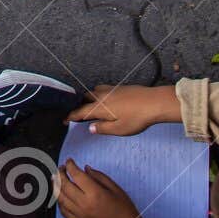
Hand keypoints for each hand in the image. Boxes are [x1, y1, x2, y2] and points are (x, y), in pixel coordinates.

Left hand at [59, 161, 160, 217]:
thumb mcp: (116, 189)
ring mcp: (80, 215)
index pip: (76, 175)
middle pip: (65, 185)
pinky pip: (63, 212)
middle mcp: (84, 204)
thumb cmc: (125, 212)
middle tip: (61, 169)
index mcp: (94, 193)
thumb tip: (86, 169)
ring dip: (56, 187)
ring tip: (56, 180)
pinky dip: (60, 203)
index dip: (70, 165)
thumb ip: (99, 176)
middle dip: (60, 174)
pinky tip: (61, 197)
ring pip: (61, 198)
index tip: (69, 161)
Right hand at [66, 84, 181, 136]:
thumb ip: (103, 128)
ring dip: (89, 98)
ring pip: (94, 91)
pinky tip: (106, 100)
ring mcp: (111, 90)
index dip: (71, 116)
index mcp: (100, 108)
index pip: (81, 112)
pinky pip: (104, 89)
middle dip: (79, 105)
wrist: (154, 102)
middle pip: (85, 98)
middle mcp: (102, 96)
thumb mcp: (119, 129)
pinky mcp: (120, 87)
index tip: (64, 120)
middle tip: (78, 114)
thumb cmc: (136, 118)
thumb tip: (91, 127)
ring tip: (91, 106)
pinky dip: (99, 94)